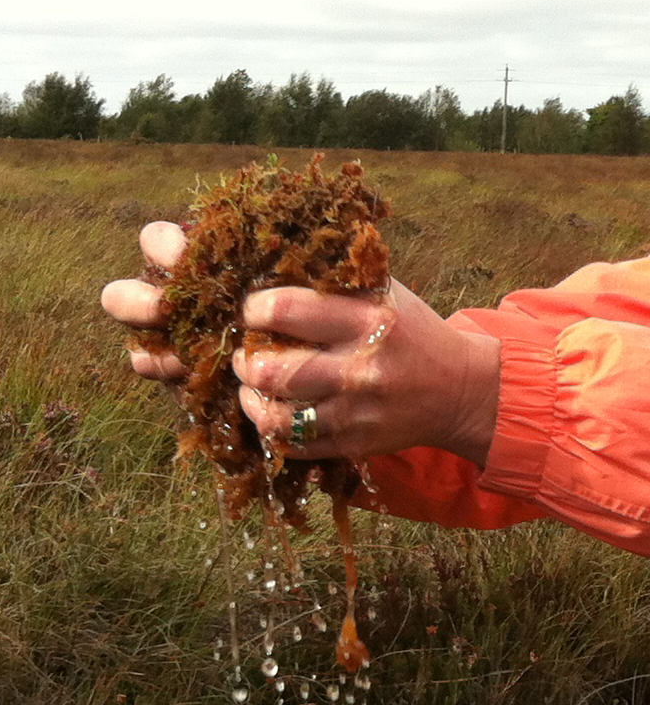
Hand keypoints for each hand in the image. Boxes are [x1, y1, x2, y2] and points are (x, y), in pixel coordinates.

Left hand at [101, 222, 501, 466]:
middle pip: (270, 370)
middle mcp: (359, 368)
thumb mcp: (382, 293)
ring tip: (250, 383)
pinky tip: (269, 409)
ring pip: (273, 415)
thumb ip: (333, 280)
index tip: (251, 311)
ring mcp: (354, 412)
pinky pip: (291, 445)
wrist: (461, 390)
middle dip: (242, 359)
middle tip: (243, 352)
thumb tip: (268, 258)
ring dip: (249, 397)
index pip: (284, 310)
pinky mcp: (352, 445)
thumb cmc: (408, 331)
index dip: (253, 310)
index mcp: (365, 319)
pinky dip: (270, 428)